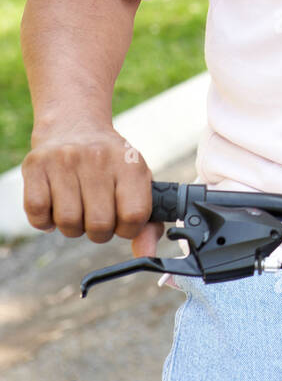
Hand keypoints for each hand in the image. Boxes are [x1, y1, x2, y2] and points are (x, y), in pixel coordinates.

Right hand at [21, 125, 159, 256]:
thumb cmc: (111, 165)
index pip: (134, 216)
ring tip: (76, 208)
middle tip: (96, 216)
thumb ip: (148, 223)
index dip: (128, 229)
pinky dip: (45, 221)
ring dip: (72, 227)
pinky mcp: (36, 166)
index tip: (121, 221)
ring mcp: (64, 160)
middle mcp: (98, 158)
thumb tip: (146, 255)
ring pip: (68, 223)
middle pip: (99, 226)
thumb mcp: (136, 183)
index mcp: (130, 164)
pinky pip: (38, 214)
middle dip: (99, 232)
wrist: (75, 125)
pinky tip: (54, 205)